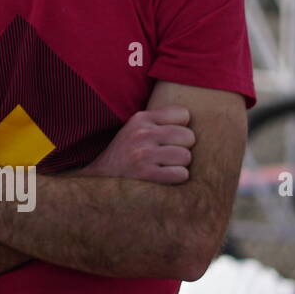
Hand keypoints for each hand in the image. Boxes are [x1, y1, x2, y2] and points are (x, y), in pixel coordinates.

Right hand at [79, 106, 193, 183]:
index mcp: (141, 118)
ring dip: (180, 165)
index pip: (183, 114)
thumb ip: (160, 121)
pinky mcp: (146, 174)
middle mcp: (141, 133)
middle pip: (189, 136)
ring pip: (186, 156)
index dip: (181, 127)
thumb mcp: (136, 129)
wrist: (100, 179)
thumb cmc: (127, 153)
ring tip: (164, 166)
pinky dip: (176, 178)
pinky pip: (181, 174)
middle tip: (168, 155)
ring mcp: (143, 154)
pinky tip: (164, 177)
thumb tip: (195, 119)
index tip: (170, 137)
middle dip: (183, 147)